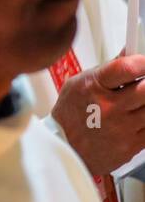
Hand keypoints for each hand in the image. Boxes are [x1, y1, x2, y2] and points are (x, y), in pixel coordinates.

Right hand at [51, 54, 144, 174]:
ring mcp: (122, 128)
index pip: (126, 68)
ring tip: (137, 101)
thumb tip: (129, 53)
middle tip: (143, 83)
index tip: (144, 62)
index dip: (142, 62)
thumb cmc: (70, 115)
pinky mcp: (132, 144)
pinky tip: (137, 116)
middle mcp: (109, 107)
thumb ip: (107, 69)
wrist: (65, 148)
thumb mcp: (78, 84)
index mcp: (94, 87)